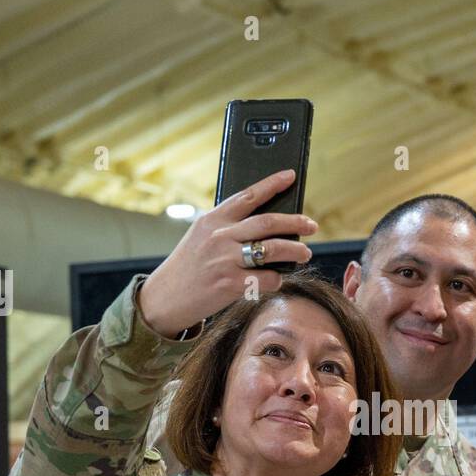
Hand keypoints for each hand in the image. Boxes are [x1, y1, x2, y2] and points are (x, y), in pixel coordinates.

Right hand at [138, 170, 318, 337]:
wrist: (164, 299)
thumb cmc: (187, 268)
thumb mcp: (200, 238)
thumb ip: (227, 228)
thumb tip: (267, 226)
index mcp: (212, 220)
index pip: (247, 196)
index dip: (271, 184)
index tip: (290, 177)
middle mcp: (220, 237)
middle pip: (268, 222)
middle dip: (295, 222)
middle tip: (311, 225)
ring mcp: (226, 261)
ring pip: (273, 249)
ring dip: (295, 251)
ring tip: (305, 253)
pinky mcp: (231, 285)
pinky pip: (268, 278)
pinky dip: (277, 278)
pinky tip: (276, 279)